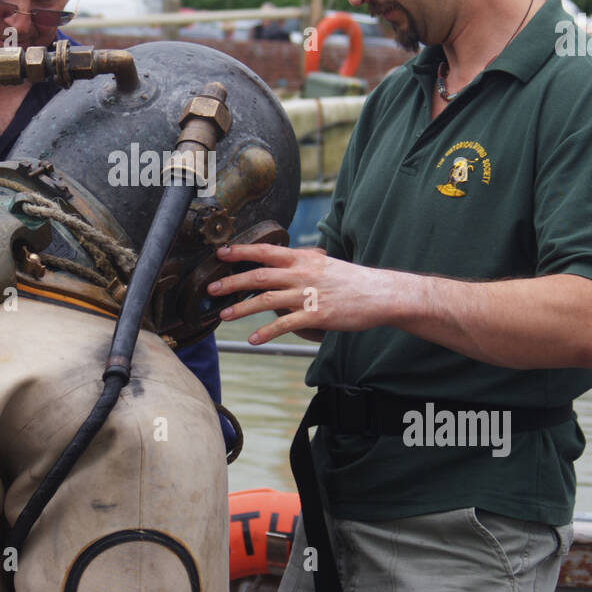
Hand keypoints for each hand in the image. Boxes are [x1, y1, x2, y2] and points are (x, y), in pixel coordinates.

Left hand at [206, 243, 385, 344]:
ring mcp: (309, 295)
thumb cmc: (351, 280)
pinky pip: (286, 324)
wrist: (380, 294)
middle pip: (259, 275)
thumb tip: (282, 262)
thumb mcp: (324, 263)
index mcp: (303, 259)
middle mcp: (302, 274)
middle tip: (210, 287)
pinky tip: (253, 340)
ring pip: (267, 300)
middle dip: (232, 281)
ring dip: (242, 308)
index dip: (242, 251)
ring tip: (223, 316)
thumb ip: (301, 263)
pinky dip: (267, 332)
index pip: (266, 251)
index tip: (221, 253)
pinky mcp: (317, 316)